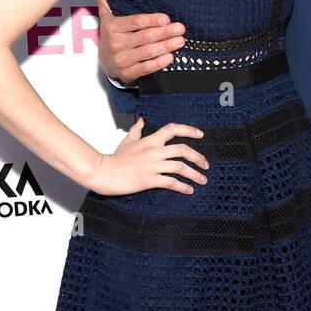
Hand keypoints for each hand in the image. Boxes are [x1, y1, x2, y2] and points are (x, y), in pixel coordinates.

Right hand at [86, 0, 185, 85]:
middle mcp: (116, 44)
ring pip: (148, 52)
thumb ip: (105, 0)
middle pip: (145, 37)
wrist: (105, 64)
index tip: (166, 19)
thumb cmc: (111, 37)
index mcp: (112, 28)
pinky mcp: (128, 73)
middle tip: (181, 28)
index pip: (136, 22)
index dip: (152, 20)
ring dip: (167, 46)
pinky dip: (160, 62)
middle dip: (165, 33)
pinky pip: (147, 68)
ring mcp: (122, 60)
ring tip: (180, 41)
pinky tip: (171, 56)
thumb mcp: (106, 18)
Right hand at [87, 116, 208, 195]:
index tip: (200, 134)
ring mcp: (153, 166)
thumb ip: (136, 130)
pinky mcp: (150, 179)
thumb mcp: (127, 141)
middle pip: (183, 150)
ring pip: (180, 167)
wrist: (105, 172)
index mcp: (150, 141)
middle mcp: (154, 152)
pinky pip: (171, 182)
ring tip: (202, 180)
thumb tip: (141, 120)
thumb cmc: (115, 159)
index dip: (189, 130)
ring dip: (194, 174)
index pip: (173, 129)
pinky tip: (188, 190)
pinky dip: (183, 187)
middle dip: (198, 157)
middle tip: (205, 164)